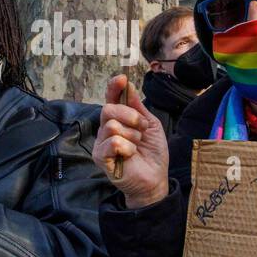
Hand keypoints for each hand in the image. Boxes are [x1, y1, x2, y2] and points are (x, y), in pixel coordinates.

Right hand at [92, 74, 169, 207]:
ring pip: (112, 126)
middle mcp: (106, 129)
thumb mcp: (150, 125)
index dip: (113, 87)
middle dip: (131, 116)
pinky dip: (127, 147)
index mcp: (118, 119)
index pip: (111, 99)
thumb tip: (128, 86)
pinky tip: (130, 155)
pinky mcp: (100, 157)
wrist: (155, 178)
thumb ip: (137, 107)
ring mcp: (101, 143)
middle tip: (142, 129)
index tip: (121, 79)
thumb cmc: (152, 153)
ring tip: (137, 145)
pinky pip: (112, 142)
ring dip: (132, 135)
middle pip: (108, 109)